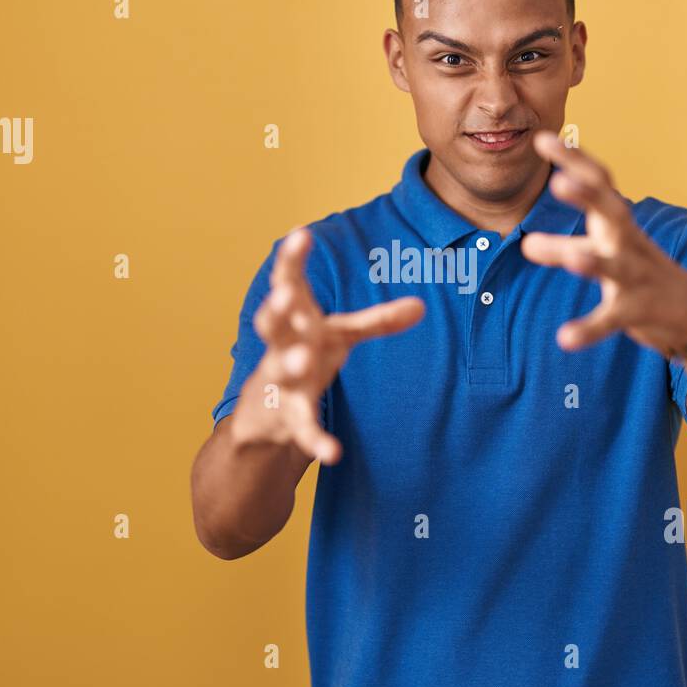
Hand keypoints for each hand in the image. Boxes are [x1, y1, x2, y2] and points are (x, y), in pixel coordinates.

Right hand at [230, 227, 424, 464]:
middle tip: (282, 293)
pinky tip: (333, 453)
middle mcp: (281, 345)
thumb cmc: (306, 353)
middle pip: (271, 323)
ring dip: (290, 363)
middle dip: (276, 308)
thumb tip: (422, 306)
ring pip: (281, 370)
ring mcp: (281, 381)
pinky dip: (316, 440)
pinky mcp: (289, 416)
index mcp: (295, 319)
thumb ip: (378, 321)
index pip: (286, 282)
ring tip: (303, 357)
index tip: (302, 233)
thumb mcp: (341, 334)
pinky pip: (303, 427)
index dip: (291, 259)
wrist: (265, 411)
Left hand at [520, 130, 686, 355]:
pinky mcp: (637, 311)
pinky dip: (588, 329)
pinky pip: (610, 319)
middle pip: (612, 212)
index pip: (600, 181)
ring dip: (583, 258)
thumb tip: (538, 219)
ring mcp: (635, 276)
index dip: (574, 159)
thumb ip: (575, 229)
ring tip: (549, 253)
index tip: (542, 139)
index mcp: (619, 222)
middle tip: (557, 183)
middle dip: (588, 196)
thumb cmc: (641, 268)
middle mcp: (629, 242)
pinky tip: (564, 338)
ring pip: (611, 265)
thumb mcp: (614, 239)